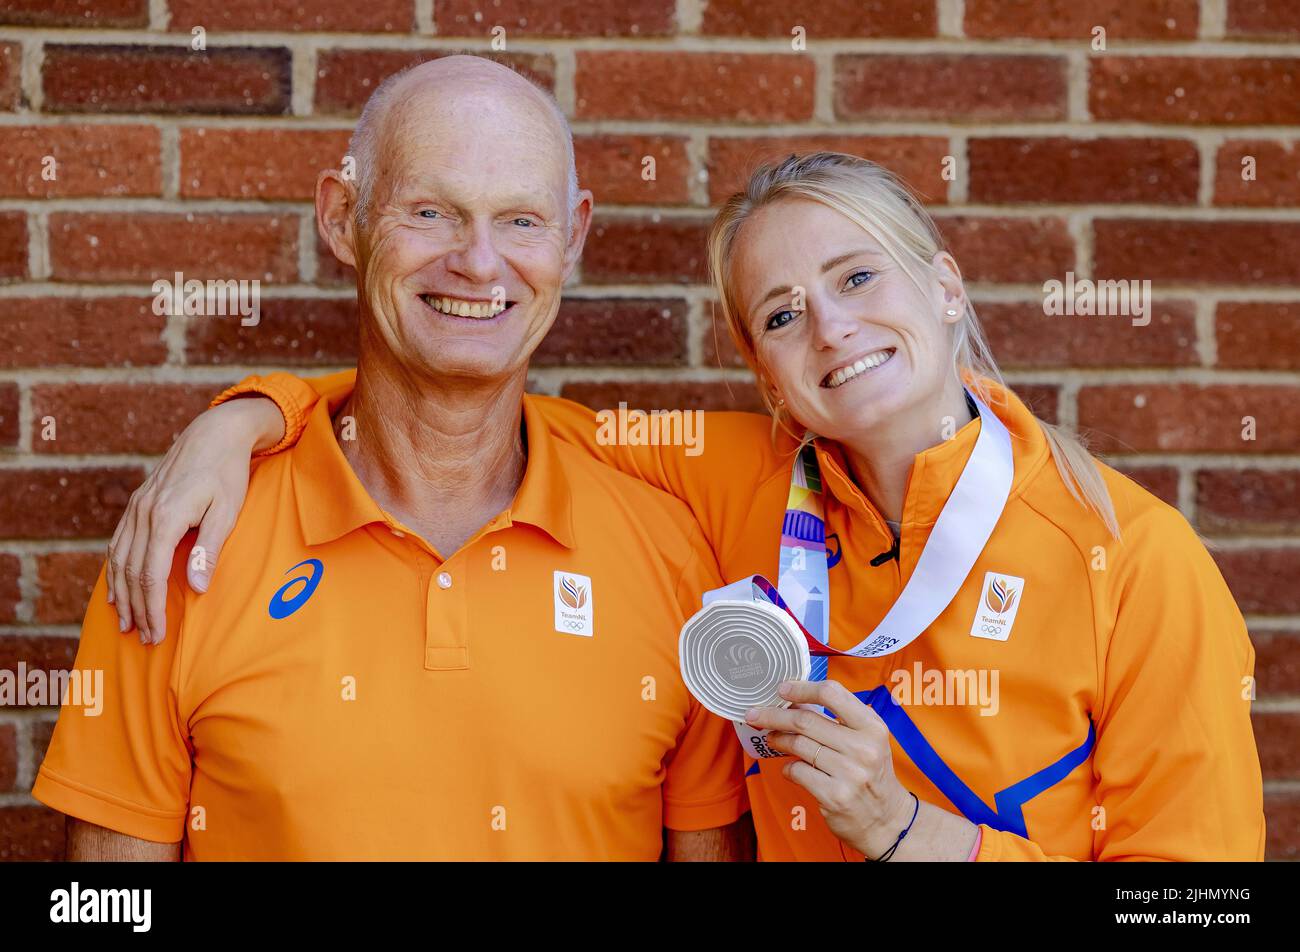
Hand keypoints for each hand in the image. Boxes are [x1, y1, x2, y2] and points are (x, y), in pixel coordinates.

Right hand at [106, 396, 283, 642]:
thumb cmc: (227, 474)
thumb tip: (198, 589)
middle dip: (137, 608)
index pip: (151, 574)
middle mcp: (143, 513)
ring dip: (122, 593)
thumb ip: (209, 550)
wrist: (214, 434)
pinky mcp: (137, 504)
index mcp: (165, 517)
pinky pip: (118, 542)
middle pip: (131, 571)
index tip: (157, 634)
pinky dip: (116, 569)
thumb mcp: (227, 511)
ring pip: (119, 559)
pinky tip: (119, 587)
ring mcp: (136, 507)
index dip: (153, 608)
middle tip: (144, 637)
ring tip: (127, 621)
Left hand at [745, 679, 914, 858]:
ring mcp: (850, 773)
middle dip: (774, 715)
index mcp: (872, 727)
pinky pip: (797, 771)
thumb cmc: (871, 772)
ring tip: (772, 738)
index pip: (832, 693)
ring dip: (778, 740)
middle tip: (755, 714)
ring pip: (798, 745)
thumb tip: (795, 701)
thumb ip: (839, 719)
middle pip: (806, 720)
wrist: (887, 819)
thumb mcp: (867, 739)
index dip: (802, 688)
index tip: (782, 689)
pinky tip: (790, 768)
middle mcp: (863, 748)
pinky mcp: (835, 796)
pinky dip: (788, 768)